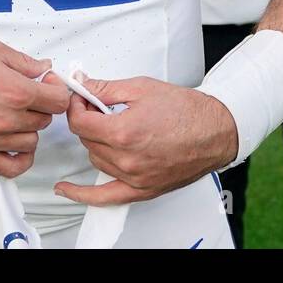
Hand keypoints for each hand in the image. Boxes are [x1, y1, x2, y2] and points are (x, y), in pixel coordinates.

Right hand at [0, 38, 69, 178]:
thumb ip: (24, 62)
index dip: (57, 89)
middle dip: (40, 106)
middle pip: (46, 120)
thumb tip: (44, 68)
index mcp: (15, 91)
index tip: (47, 84)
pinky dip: (20, 158)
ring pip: (32, 142)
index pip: (59, 100)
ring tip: (13, 114)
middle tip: (25, 95)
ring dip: (28, 129)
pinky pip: (12, 168)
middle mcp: (7, 119)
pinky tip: (14, 143)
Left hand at [54, 76, 236, 205]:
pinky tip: (66, 190)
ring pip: (96, 160)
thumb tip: (81, 85)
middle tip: (100, 108)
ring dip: (97, 144)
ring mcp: (133, 177)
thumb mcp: (141, 88)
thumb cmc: (187, 110)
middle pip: (87, 141)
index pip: (79, 122)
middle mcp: (126, 159)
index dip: (76, 106)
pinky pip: (105, 197)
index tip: (81, 99)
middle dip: (89, 121)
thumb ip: (105, 88)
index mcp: (123, 132)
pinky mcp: (142, 189)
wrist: (216, 131)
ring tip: (113, 129)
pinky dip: (82, 195)